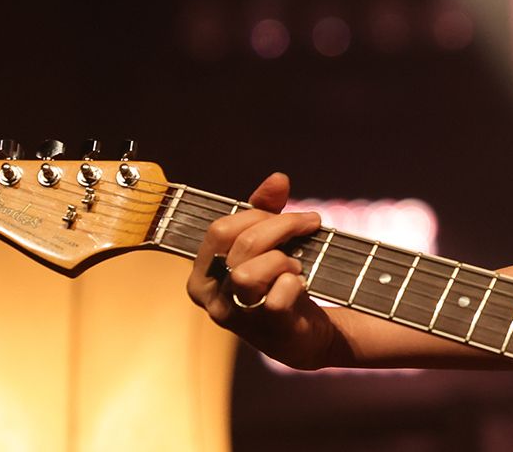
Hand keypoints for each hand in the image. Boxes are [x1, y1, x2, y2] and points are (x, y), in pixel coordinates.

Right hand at [186, 172, 341, 369]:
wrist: (303, 333)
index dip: (259, 215)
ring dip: (282, 260)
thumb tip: (278, 179)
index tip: (292, 216)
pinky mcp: (266, 330)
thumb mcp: (268, 243)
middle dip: (281, 226)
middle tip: (309, 225)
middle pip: (240, 244)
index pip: (220, 230)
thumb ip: (267, 209)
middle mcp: (211, 296)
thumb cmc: (278, 282)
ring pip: (248, 273)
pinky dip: (294, 283)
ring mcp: (235, 316)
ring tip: (296, 265)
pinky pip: (277, 297)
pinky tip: (300, 284)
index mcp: (202, 273)